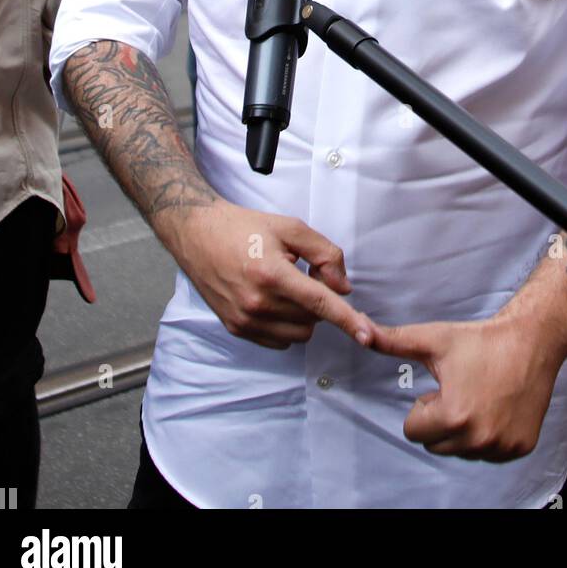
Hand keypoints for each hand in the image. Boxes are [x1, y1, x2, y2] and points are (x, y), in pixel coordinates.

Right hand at [174, 200, 373, 350]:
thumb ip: (324, 253)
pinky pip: (279, 339)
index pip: (320, 303)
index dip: (348, 320)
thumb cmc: (244, 227)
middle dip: (318, 299)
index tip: (368, 337)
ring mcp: (245, 320)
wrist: (198, 234)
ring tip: (284, 284)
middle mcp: (257, 303)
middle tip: (301, 272)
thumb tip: (343, 287)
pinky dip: (286, 324)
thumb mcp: (290, 227)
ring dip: (303, 314)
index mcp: (272, 274)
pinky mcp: (236, 329)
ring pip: (299, 333)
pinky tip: (273, 299)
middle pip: (313, 318)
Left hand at [366, 309, 563, 461]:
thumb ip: (393, 341)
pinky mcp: (520, 448)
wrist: (531, 341)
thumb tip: (359, 329)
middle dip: (440, 421)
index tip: (439, 388)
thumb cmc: (480, 341)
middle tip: (459, 391)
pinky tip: (495, 407)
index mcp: (453, 415)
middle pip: (436, 444)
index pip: (413, 431)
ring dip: (463, 430)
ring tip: (478, 397)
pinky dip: (487, 435)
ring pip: (462, 450)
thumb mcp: (434, 339)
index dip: (422, 407)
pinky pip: (488, 453)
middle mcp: (478, 438)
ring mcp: (501, 447)